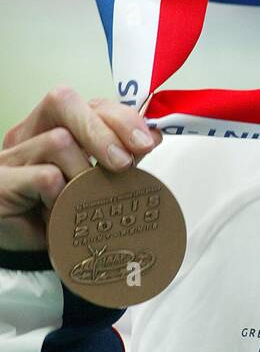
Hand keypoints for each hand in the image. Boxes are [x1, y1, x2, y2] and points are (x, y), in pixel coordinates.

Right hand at [0, 86, 160, 251]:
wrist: (22, 249)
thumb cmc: (58, 212)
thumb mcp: (92, 180)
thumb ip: (117, 155)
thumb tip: (152, 137)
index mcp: (52, 126)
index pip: (87, 102)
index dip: (120, 117)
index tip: (146, 141)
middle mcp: (29, 133)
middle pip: (64, 102)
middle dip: (103, 130)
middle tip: (124, 162)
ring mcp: (11, 155)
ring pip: (59, 141)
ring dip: (83, 172)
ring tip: (83, 199)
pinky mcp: (2, 181)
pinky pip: (45, 176)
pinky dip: (62, 195)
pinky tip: (59, 212)